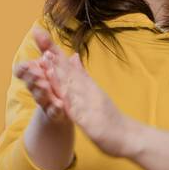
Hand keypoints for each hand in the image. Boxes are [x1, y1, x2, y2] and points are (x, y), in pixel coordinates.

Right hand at [13, 26, 71, 125]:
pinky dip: (56, 108)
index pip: (24, 71)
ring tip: (45, 85)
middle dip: (33, 77)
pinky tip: (60, 105)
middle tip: (37, 72)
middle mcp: (38, 88)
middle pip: (32, 83)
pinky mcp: (56, 113)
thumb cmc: (57, 83)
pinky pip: (54, 111)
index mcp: (37, 75)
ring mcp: (46, 102)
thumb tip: (36, 29)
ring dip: (42, 91)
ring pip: (41, 97)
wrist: (64, 110)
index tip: (24, 65)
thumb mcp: (55, 63)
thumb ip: (46, 47)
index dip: (22, 69)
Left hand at [43, 40, 138, 157]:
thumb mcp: (95, 92)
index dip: (53, 49)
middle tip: (38, 36)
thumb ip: (82, 75)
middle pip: (67, 71)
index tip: (38, 33)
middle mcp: (88, 92)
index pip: (67, 64)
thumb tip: (74, 56)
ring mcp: (90, 105)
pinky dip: (69, 102)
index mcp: (87, 86)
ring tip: (46, 58)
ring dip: (58, 73)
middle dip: (52, 54)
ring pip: (72, 87)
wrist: (130, 137)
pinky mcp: (91, 122)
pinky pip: (78, 112)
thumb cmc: (110, 117)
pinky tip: (60, 96)